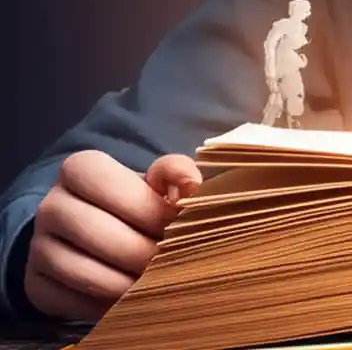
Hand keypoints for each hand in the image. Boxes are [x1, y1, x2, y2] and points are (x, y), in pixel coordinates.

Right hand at [25, 151, 201, 320]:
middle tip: (171, 261)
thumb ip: (175, 173)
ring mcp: (38, 247)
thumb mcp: (156, 181)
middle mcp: (51, 205)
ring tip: (156, 283)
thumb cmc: (136, 204)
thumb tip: (192, 183)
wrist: (97, 237)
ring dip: (128, 283)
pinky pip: (71, 301)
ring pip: (84, 271)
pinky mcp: (36, 284)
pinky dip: (106, 306)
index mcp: (80, 169)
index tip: (175, 224)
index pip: (109, 183)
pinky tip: (130, 300)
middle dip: (143, 251)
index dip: (148, 207)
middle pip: (98, 231)